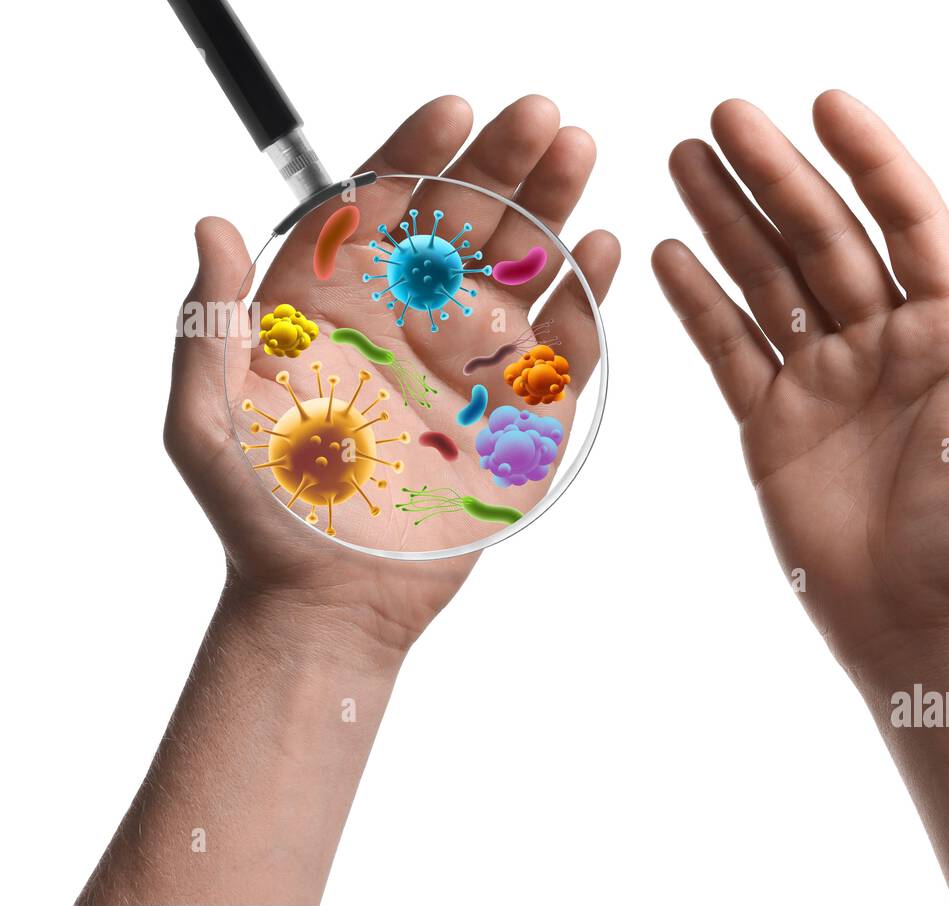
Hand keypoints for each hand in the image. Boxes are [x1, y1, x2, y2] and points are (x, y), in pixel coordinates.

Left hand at [167, 95, 618, 650]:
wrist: (330, 607)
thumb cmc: (263, 520)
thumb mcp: (207, 421)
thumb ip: (211, 324)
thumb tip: (214, 226)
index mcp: (338, 309)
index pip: (382, 209)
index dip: (418, 155)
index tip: (454, 114)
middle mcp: (410, 323)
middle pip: (464, 224)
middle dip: (503, 163)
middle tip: (541, 119)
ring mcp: (472, 366)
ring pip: (521, 270)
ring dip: (553, 209)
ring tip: (578, 154)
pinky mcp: (521, 417)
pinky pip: (562, 347)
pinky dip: (586, 299)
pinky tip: (600, 250)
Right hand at [653, 91, 948, 677]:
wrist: (925, 624)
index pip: (907, 222)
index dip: (870, 161)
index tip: (827, 106)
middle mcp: (882, 341)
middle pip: (823, 237)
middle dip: (776, 175)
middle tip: (726, 117)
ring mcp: (822, 377)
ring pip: (769, 279)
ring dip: (728, 220)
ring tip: (686, 160)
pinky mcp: (772, 421)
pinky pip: (730, 349)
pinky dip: (699, 303)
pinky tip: (671, 254)